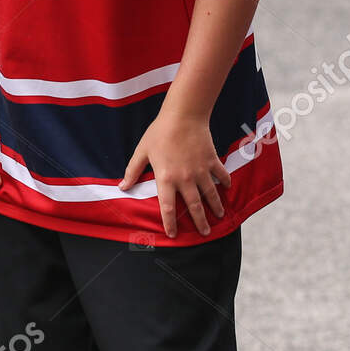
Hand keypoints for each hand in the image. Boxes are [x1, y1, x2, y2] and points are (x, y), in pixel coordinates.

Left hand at [120, 113, 229, 237]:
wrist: (183, 115)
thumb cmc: (159, 132)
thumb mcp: (142, 151)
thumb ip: (133, 170)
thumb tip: (123, 186)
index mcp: (166, 178)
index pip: (168, 208)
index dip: (170, 223)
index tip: (173, 235)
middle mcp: (185, 179)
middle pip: (194, 206)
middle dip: (200, 222)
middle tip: (205, 233)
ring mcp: (201, 171)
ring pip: (210, 195)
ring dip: (215, 207)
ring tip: (219, 216)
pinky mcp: (212, 161)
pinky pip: (221, 176)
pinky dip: (225, 183)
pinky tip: (227, 189)